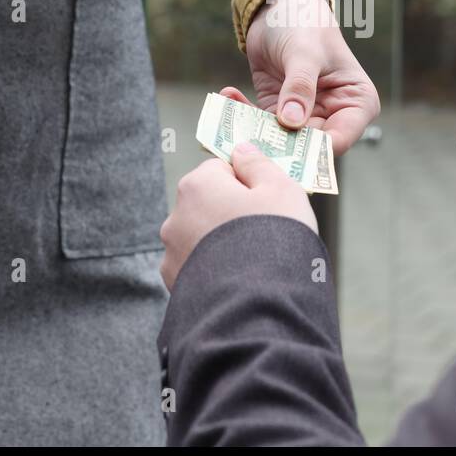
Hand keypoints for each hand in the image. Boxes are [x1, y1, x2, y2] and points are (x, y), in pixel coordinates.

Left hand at [159, 143, 315, 290]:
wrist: (259, 305)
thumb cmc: (274, 239)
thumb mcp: (282, 189)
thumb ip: (259, 164)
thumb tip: (242, 151)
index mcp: (198, 185)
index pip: (221, 169)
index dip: (248, 182)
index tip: (266, 200)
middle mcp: (176, 216)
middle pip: (209, 203)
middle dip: (231, 213)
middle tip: (263, 232)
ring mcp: (172, 253)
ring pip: (201, 237)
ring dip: (220, 242)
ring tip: (252, 261)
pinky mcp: (175, 284)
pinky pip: (197, 268)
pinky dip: (213, 270)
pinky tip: (237, 280)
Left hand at [240, 0, 379, 155]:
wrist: (281, 7)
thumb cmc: (305, 24)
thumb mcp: (304, 54)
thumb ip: (300, 87)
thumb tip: (291, 122)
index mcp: (357, 104)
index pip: (340, 139)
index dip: (314, 151)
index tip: (284, 151)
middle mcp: (334, 116)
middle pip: (308, 148)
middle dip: (278, 147)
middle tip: (248, 143)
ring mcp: (305, 117)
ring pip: (281, 141)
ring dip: (254, 132)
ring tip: (229, 117)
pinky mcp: (278, 112)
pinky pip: (260, 125)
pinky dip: (242, 114)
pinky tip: (227, 94)